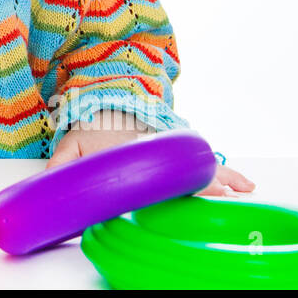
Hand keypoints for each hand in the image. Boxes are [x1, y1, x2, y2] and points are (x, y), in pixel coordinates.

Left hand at [45, 115, 256, 196]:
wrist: (104, 106)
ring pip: (201, 165)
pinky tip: (243, 186)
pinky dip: (222, 173)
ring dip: (223, 176)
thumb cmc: (91, 130)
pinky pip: (202, 164)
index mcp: (135, 151)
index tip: (195, 184)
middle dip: (209, 178)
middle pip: (187, 167)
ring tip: (247, 188)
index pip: (161, 168)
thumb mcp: (73, 143)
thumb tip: (51, 178)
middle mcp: (158, 151)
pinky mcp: (175, 155)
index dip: (178, 177)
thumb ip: (63, 161)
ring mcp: (169, 152)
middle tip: (231, 190)